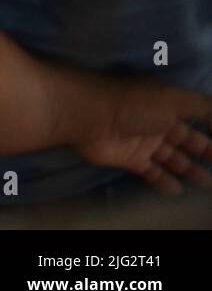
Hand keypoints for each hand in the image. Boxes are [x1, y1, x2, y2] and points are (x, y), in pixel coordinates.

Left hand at [74, 80, 211, 194]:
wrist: (90, 116)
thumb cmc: (134, 103)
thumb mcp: (173, 99)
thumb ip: (201, 106)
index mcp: (166, 104)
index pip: (194, 115)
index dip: (210, 127)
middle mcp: (156, 122)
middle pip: (185, 139)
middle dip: (203, 150)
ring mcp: (142, 142)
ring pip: (171, 157)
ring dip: (188, 169)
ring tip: (206, 183)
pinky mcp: (129, 159)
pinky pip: (150, 172)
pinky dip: (163, 181)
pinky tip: (177, 191)